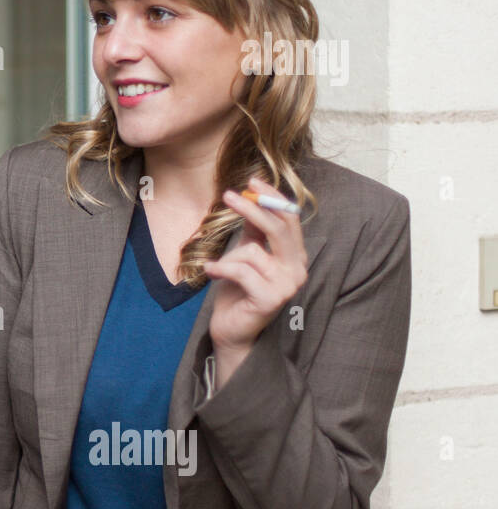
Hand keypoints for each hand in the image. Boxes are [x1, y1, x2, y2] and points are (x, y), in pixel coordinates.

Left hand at [203, 177, 308, 358]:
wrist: (232, 328)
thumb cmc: (238, 290)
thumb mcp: (245, 254)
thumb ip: (252, 230)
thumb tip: (250, 195)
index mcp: (295, 255)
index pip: (289, 219)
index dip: (272, 198)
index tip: (252, 180)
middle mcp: (297, 269)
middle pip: (278, 229)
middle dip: (252, 209)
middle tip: (228, 195)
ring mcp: (287, 285)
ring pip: (253, 251)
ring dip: (228, 257)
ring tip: (219, 269)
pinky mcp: (271, 299)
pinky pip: (241, 271)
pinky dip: (221, 269)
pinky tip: (211, 272)